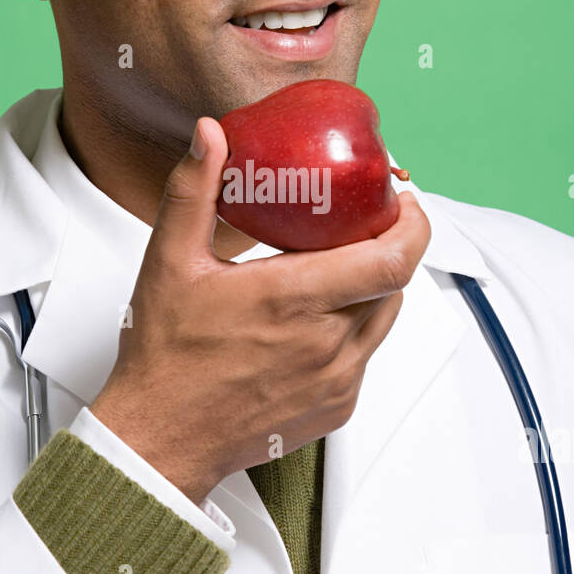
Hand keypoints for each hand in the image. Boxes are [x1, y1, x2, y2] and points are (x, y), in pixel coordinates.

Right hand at [91, 117, 430, 504]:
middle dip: (390, 246)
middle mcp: (325, 342)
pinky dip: (354, 328)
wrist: (160, 438)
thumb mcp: (170, 261)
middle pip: (394, 283)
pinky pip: (366, 356)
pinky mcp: (337, 407)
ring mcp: (336, 379)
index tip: (403, 201)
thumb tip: (210, 136)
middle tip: (368, 222)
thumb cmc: (165, 357)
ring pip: (384, 319)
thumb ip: (195, 190)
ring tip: (342, 265)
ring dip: (374, 287)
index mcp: (292, 299)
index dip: (413, 225)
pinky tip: (317, 317)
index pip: (391, 260)